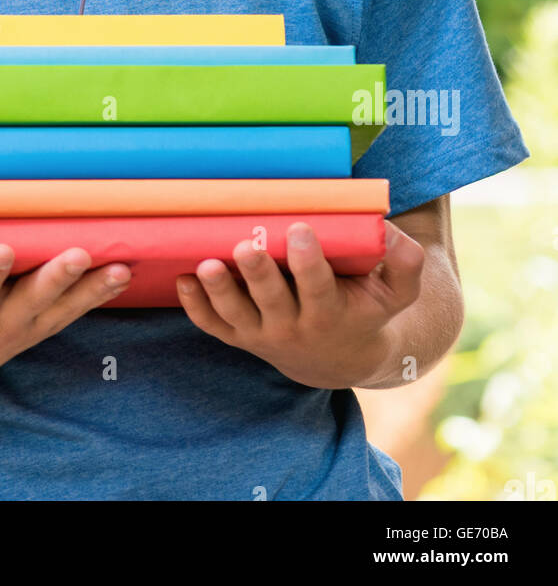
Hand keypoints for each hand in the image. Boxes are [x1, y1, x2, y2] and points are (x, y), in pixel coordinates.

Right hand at [0, 234, 130, 394]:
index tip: (2, 250)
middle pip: (30, 300)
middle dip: (54, 278)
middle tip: (76, 255)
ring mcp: (24, 325)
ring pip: (62, 308)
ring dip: (90, 289)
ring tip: (119, 267)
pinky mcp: (41, 324)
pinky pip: (74, 310)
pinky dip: (99, 294)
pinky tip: (125, 271)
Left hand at [175, 220, 424, 388]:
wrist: (338, 356)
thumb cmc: (365, 308)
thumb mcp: (396, 294)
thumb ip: (404, 263)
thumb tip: (389, 228)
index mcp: (329, 313)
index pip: (319, 289)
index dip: (309, 262)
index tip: (301, 230)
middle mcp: (292, 327)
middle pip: (272, 302)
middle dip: (259, 274)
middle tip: (246, 245)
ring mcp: (261, 334)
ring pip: (236, 316)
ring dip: (219, 290)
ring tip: (206, 264)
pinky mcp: (238, 336)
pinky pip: (213, 326)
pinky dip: (195, 307)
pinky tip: (182, 279)